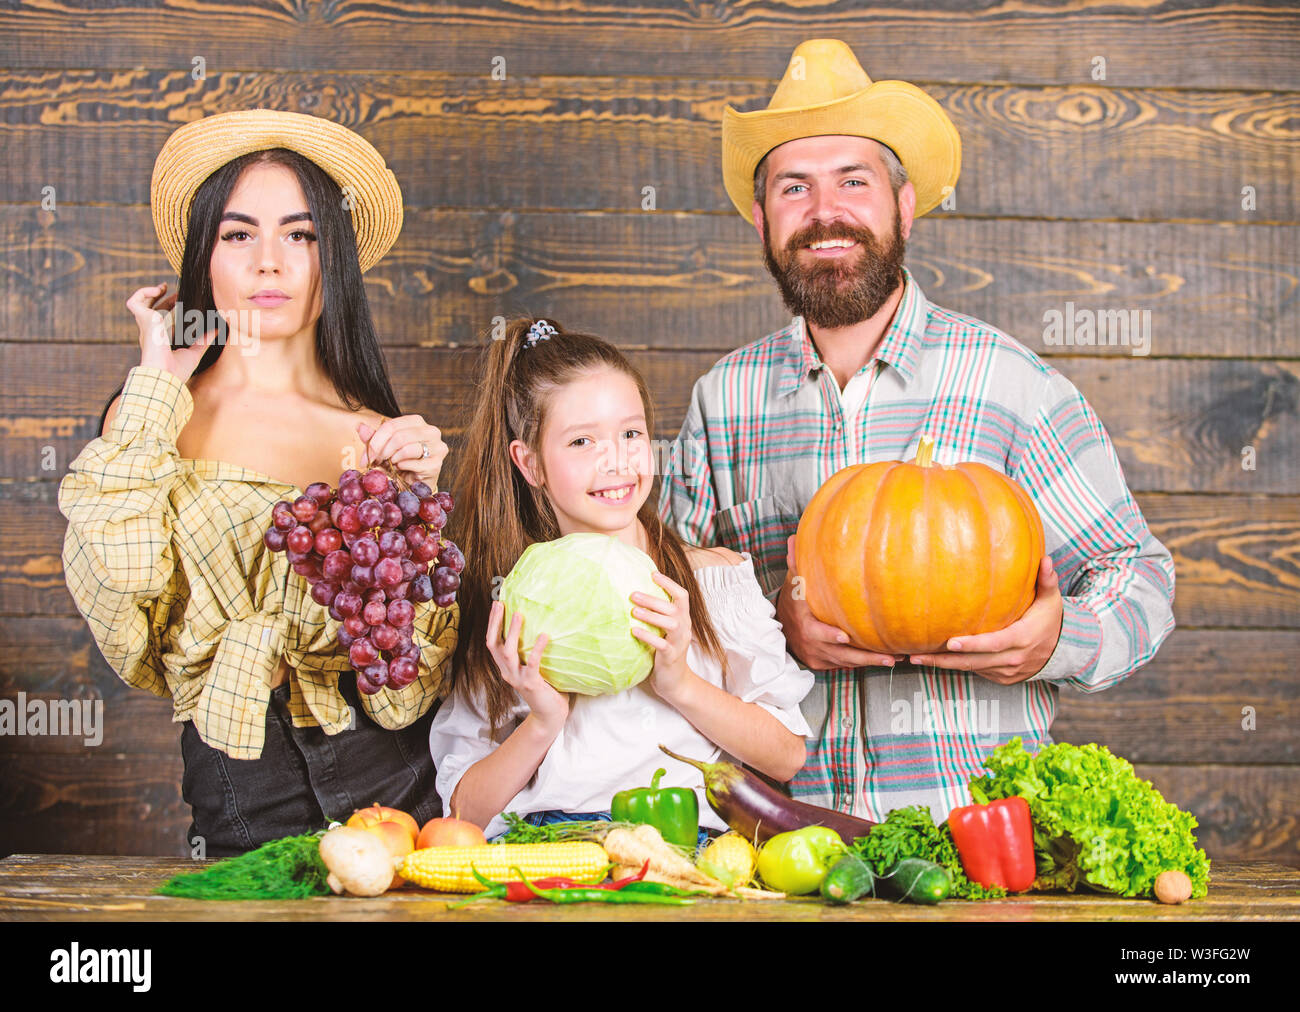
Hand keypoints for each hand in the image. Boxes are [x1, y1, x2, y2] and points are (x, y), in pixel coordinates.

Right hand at [129, 282, 216, 380]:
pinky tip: (157, 290)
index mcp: (161, 340)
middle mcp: (152, 332)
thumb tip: (217, 330)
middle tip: (179, 293)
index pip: (165, 320)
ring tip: (164, 287)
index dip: (172, 309)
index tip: (185, 302)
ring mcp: (146, 326)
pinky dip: (142, 293)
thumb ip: (204, 341)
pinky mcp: (144, 320)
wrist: (164, 374)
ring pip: (142, 304)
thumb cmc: (177, 371)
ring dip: (152, 293)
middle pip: (156, 309)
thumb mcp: (194, 353)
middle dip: (166, 299)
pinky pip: (134, 303)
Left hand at [357, 416, 447, 488]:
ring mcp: (437, 446)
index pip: (391, 425)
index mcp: (416, 422)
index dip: (376, 441)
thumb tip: (359, 426)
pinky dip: (403, 468)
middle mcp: (430, 431)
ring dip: (393, 460)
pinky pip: (414, 463)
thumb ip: (373, 438)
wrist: (416, 483)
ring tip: (391, 465)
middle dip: (382, 452)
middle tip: (375, 462)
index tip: (366, 457)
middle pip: (399, 436)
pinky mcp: (436, 463)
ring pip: (407, 449)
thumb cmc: (400, 462)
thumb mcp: (384, 449)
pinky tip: (401, 469)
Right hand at [485, 600, 568, 731]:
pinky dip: (537, 649)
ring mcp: (517, 678)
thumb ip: (532, 652)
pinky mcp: (530, 684)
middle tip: (500, 604)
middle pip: (493, 645)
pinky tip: (544, 635)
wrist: (549, 715)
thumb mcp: (534, 668)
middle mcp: (507, 672)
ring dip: (512, 632)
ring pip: (508, 653)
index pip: (492, 643)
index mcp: (506, 667)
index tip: (496, 604)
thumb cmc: (546, 689)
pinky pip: (532, 664)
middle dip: (495, 623)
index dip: (492, 624)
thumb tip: (543, 625)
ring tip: (518, 614)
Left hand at [630, 571, 696, 699]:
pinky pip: (661, 644)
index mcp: (683, 619)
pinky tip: (634, 631)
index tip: (652, 574)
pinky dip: (648, 636)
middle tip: (633, 594)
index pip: (682, 596)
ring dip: (651, 616)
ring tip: (633, 611)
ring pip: (671, 624)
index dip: (669, 583)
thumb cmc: (665, 652)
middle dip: (653, 599)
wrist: (676, 682)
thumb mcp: (664, 631)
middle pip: (674, 608)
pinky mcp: (671, 657)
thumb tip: (636, 596)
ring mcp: (679, 643)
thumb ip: (658, 616)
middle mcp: (684, 628)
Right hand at [775, 535, 903, 669]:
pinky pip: (844, 666)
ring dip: (870, 662)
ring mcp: (816, 655)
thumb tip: (793, 538)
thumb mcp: (792, 583)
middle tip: (888, 655)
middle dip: (864, 656)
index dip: (829, 634)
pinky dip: (863, 664)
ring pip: (845, 662)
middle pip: (839, 653)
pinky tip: (886, 660)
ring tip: (895, 659)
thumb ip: (796, 563)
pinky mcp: (821, 664)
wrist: (778, 629)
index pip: (815, 629)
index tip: (844, 636)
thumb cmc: (793, 601)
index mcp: (803, 621)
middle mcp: (810, 642)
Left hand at [908, 556, 1063, 683]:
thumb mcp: (1051, 600)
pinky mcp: (1002, 678)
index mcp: (1022, 639)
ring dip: (944, 666)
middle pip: (975, 662)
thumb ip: (1047, 580)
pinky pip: (977, 672)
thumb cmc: (1050, 619)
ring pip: (972, 669)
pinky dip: (958, 666)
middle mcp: (1014, 658)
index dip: (972, 645)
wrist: (1062, 651)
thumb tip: (1045, 559)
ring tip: (915, 659)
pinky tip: (933, 660)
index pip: (994, 644)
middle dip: (945, 660)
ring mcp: (1007, 671)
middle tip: (916, 655)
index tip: (949, 643)